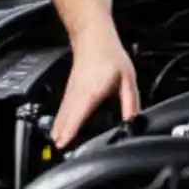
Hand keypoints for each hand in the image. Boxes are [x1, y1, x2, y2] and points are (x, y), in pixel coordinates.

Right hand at [51, 21, 139, 148]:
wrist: (94, 37)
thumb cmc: (109, 55)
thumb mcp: (127, 79)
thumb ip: (130, 102)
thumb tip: (132, 120)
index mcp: (92, 93)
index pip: (79, 116)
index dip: (71, 131)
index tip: (63, 144)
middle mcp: (78, 94)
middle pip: (67, 119)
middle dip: (63, 135)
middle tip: (59, 151)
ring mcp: (71, 91)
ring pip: (62, 114)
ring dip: (59, 129)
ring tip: (56, 144)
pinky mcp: (70, 88)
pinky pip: (62, 108)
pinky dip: (59, 119)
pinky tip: (57, 127)